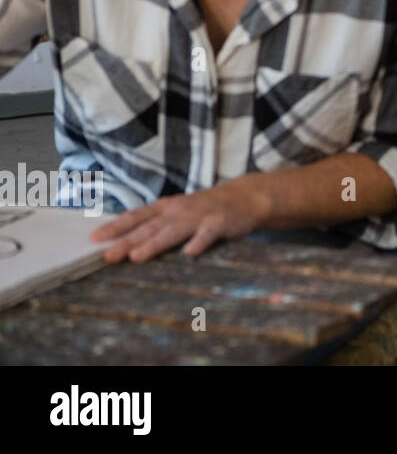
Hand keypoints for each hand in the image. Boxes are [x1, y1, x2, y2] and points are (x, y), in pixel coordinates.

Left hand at [91, 177, 271, 262]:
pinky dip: (199, 243)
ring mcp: (199, 216)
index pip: (137, 216)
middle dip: (127, 241)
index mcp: (166, 207)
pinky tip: (190, 253)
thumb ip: (156, 223)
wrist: (244, 197)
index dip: (116, 227)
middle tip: (108, 256)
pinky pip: (207, 234)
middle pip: (150, 227)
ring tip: (137, 256)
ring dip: (155, 244)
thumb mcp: (178, 210)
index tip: (95, 239)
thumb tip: (124, 241)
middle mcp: (179, 210)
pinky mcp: (219, 223)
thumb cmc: (205, 208)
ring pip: (173, 231)